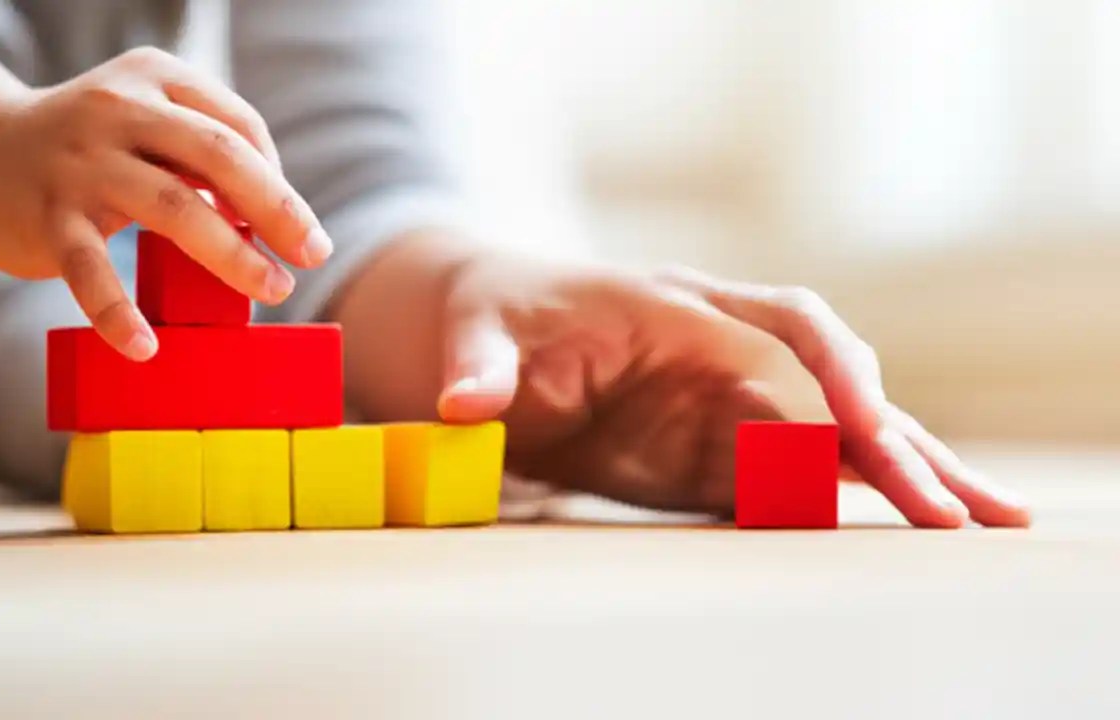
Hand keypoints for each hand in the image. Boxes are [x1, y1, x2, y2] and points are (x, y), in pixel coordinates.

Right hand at [0, 47, 331, 359]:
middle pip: (220, 155)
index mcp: (155, 78)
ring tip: (271, 290)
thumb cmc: (92, 149)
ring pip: (172, 206)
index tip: (295, 228)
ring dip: (232, 256)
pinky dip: (119, 313)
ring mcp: (81, 161)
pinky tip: (146, 346)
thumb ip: (204, 157)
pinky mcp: (47, 214)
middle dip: (278, 209)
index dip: (277, 178)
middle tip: (313, 255)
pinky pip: (91, 269)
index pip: (238, 126)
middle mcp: (119, 108)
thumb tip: (274, 221)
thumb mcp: (148, 123)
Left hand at [435, 255, 1030, 527]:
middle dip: (892, 440)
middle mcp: (719, 343)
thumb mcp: (472, 331)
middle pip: (829, 381)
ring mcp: (724, 394)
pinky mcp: (714, 443)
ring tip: (985, 518)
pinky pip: (796, 467)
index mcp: (674, 306)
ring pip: (832, 422)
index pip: (776, 339)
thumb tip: (466, 406)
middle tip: (958, 510)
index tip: (866, 434)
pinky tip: (910, 523)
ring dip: (905, 467)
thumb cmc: (490, 314)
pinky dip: (851, 494)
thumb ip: (479, 367)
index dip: (825, 384)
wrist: (490, 323)